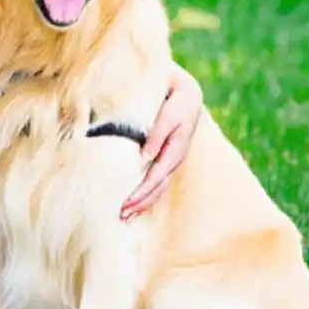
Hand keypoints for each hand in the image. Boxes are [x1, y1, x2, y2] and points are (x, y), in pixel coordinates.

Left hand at [121, 62, 203, 219]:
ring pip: (158, 186)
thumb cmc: (175, 99)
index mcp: (175, 151)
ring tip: (125, 215)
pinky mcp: (167, 156)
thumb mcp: (168, 113)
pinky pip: (157, 179)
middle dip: (140, 203)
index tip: (125, 204)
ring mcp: (172, 159)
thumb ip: (157, 134)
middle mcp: (174, 159)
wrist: (187, 92)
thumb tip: (144, 158)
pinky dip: (146, 192)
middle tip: (121, 216)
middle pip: (157, 188)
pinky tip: (136, 199)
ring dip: (143, 202)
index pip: (155, 178)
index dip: (140, 193)